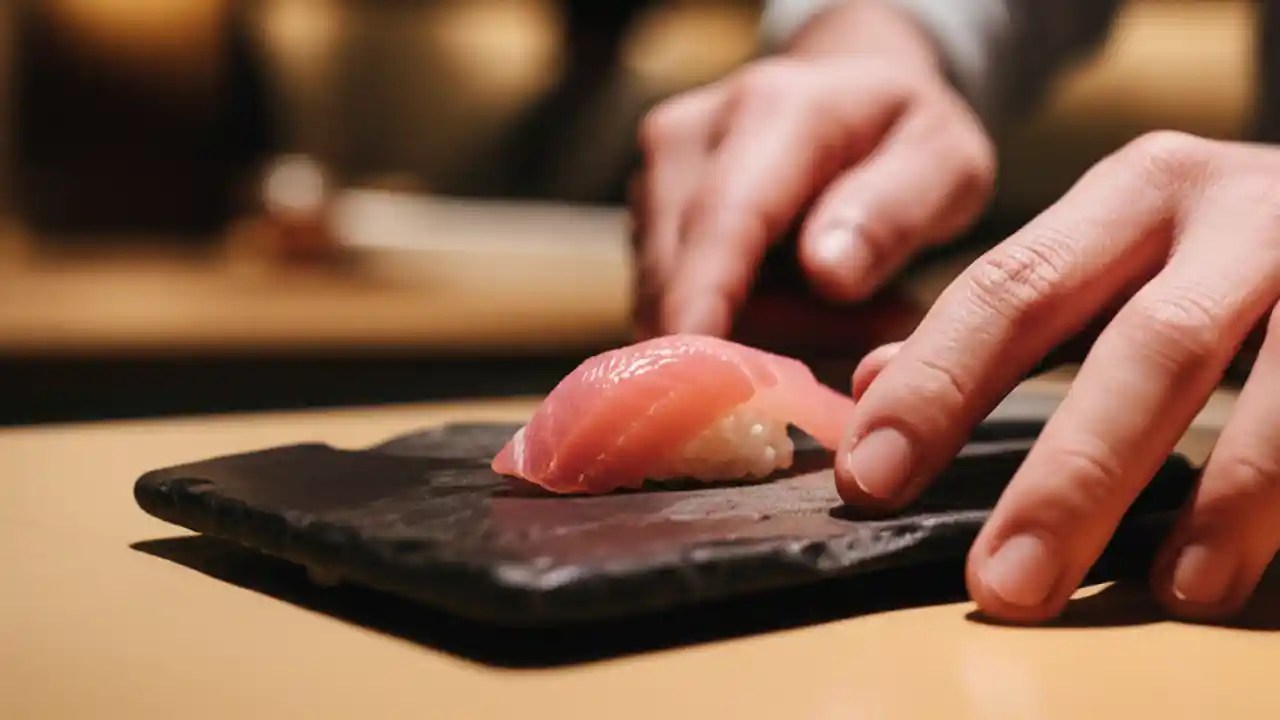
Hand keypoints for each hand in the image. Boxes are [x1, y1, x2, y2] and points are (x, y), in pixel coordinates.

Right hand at [631, 0, 993, 337]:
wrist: (848, 97)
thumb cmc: (906, 140)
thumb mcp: (945, 164)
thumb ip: (895, 211)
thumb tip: (827, 272)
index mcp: (773, 110)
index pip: (726, 216)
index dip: (708, 300)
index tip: (704, 381)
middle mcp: (690, 135)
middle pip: (692, 276)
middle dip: (766, 338)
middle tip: (871, 328)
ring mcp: (652, 176)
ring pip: (671, 300)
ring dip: (752, 335)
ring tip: (842, 311)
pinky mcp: (638, 217)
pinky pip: (666, 304)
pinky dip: (727, 327)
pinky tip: (792, 308)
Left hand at [837, 131, 1279, 621]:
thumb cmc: (1222, 243)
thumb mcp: (1114, 253)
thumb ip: (1007, 320)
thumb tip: (868, 384)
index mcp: (1129, 195)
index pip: (1008, 289)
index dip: (935, 385)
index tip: (868, 479)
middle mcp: (1227, 211)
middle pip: (1143, 348)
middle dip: (1068, 476)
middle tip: (1001, 582)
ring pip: (1273, 391)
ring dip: (1221, 500)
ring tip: (1168, 591)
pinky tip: (1245, 564)